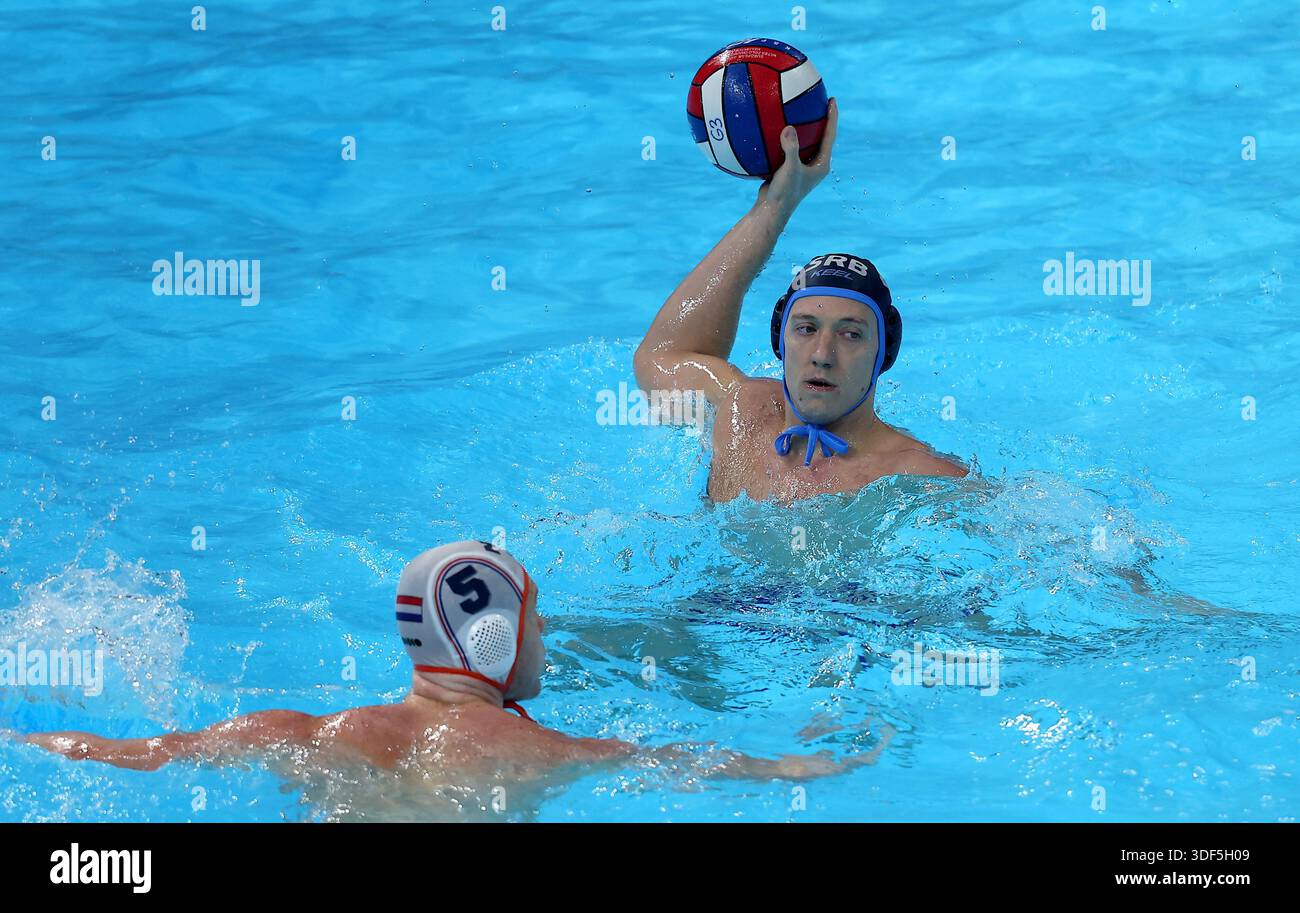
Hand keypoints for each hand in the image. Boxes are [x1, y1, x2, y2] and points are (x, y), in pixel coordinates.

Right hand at [757, 97, 838, 213]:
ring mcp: (802, 167)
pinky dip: (785, 137)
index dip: (832, 117)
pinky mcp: (790, 168)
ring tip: (799, 109)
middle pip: (821, 136)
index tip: (832, 100)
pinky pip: (790, 148)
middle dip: (821, 118)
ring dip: (804, 127)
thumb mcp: (789, 169)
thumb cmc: (784, 193)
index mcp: (821, 164)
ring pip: (805, 142)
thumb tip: (789, 128)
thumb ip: (791, 148)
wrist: (771, 210)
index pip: (830, 136)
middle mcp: (815, 165)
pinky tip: (775, 126)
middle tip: (819, 100)